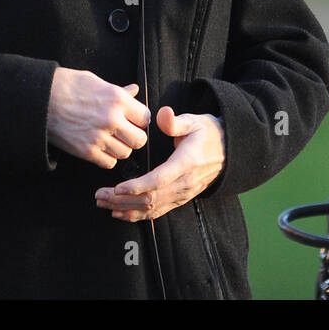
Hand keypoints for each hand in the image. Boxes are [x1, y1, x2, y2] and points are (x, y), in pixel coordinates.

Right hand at [47, 68, 149, 168]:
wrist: (41, 99)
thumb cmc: (68, 86)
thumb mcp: (96, 82)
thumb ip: (119, 91)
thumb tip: (134, 91)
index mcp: (117, 99)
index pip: (145, 118)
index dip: (140, 119)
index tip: (134, 119)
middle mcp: (111, 119)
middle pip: (139, 140)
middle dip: (134, 137)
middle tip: (125, 132)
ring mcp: (99, 137)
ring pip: (125, 153)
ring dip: (121, 148)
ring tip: (111, 139)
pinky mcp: (86, 151)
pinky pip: (109, 163)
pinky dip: (107, 158)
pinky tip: (101, 148)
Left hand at [94, 106, 224, 220]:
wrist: (229, 151)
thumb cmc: (208, 133)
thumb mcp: (194, 121)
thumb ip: (175, 121)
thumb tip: (162, 114)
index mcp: (187, 162)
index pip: (160, 179)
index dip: (137, 186)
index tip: (118, 187)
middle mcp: (185, 183)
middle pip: (151, 198)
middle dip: (122, 199)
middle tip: (99, 195)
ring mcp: (183, 194)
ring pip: (152, 208)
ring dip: (126, 209)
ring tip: (103, 203)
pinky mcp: (181, 199)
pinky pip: (157, 212)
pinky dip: (137, 215)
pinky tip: (120, 213)